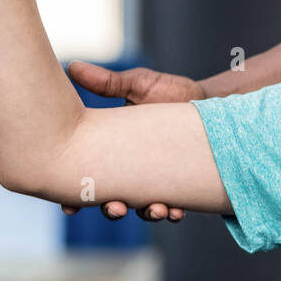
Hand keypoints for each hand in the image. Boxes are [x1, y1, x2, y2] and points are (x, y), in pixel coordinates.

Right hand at [61, 61, 205, 222]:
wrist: (210, 101)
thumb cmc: (171, 92)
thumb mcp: (139, 85)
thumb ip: (108, 83)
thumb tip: (71, 66)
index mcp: (113, 153)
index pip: (90, 178)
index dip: (75, 197)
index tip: (70, 206)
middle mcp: (133, 173)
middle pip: (114, 202)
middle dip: (112, 209)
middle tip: (115, 207)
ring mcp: (158, 181)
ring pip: (146, 209)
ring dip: (147, 213)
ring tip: (155, 209)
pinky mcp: (183, 185)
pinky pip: (176, 206)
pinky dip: (174, 212)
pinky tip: (175, 211)